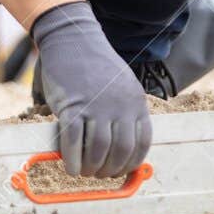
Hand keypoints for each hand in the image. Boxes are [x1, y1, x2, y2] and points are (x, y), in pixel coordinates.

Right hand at [29, 1, 151, 176]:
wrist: (72, 38)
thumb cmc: (93, 66)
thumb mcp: (120, 86)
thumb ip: (123, 112)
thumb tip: (119, 149)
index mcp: (136, 100)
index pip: (142, 143)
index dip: (131, 163)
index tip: (120, 171)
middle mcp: (120, 104)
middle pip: (121, 151)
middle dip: (110, 170)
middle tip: (99, 174)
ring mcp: (96, 105)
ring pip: (98, 150)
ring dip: (91, 168)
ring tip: (85, 171)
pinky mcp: (72, 105)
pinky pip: (73, 141)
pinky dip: (73, 159)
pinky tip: (70, 167)